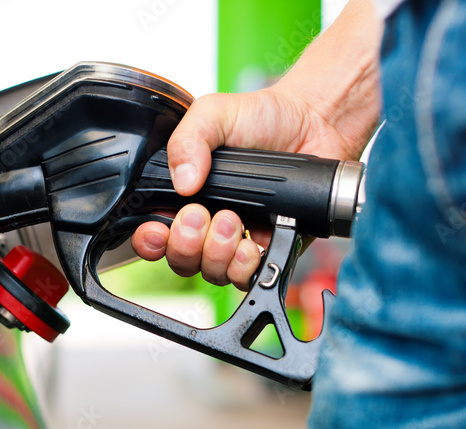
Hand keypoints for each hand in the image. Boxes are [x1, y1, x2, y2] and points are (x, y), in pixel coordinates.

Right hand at [130, 0, 381, 289]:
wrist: (314, 123)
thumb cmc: (262, 118)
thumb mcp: (213, 114)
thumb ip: (187, 140)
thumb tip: (181, 182)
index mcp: (184, 196)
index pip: (154, 233)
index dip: (150, 240)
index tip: (158, 229)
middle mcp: (207, 224)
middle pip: (180, 260)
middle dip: (186, 243)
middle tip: (201, 215)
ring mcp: (236, 241)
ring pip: (211, 271)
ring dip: (216, 253)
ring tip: (233, 221)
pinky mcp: (267, 250)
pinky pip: (246, 277)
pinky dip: (244, 266)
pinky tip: (251, 243)